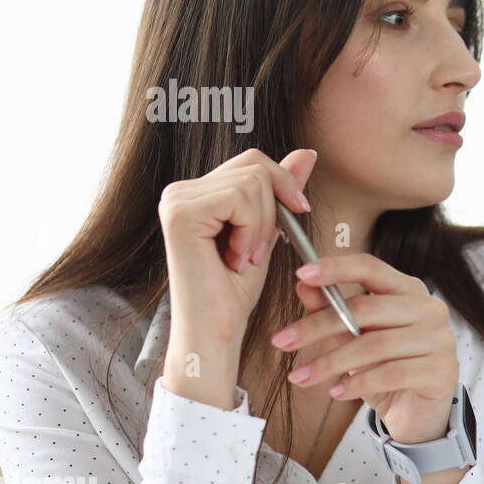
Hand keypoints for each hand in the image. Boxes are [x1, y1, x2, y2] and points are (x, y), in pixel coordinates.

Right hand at [158, 148, 317, 347]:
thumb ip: (281, 191)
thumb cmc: (236, 290)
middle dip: (274, 208)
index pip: (253, 161)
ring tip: (243, 258)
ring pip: (252, 182)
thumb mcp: (268, 231)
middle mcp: (179, 191)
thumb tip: (307, 152)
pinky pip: (240, 199)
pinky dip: (251, 231)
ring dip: (263, 226)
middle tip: (258, 249)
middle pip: (255, 166)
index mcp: (196, 192)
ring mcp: (176, 200)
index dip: (283, 184)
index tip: (298, 212)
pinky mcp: (181, 213)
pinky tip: (235, 259)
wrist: (216, 330)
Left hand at [272, 253, 459, 444]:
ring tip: (301, 377)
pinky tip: (336, 392)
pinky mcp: (442, 371)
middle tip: (282, 341)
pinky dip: (358, 383)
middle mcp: (429, 309)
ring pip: (375, 345)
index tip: (301, 275)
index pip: (371, 268)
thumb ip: (333, 311)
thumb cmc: (386, 368)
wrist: (418, 413)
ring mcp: (440, 339)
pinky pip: (392, 374)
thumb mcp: (354, 338)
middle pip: (367, 308)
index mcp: (409, 290)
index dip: (336, 269)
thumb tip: (304, 287)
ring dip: (331, 362)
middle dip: (318, 326)